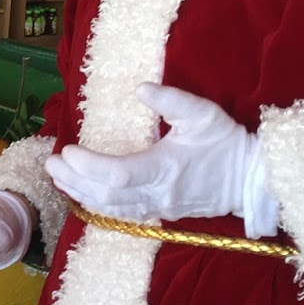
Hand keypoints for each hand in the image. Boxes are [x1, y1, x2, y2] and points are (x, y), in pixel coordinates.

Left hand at [43, 83, 274, 235]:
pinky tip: (83, 193)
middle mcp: (158, 194)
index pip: (117, 174)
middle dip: (74, 180)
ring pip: (110, 209)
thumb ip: (171, 100)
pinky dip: (97, 205)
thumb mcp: (203, 113)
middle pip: (105, 195)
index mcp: (166, 168)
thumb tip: (140, 89)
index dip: (88, 165)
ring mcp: (159, 208)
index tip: (67, 151)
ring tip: (58, 177)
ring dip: (80, 194)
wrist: (252, 180)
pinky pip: (122, 215)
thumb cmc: (226, 143)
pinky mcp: (161, 214)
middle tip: (51, 163)